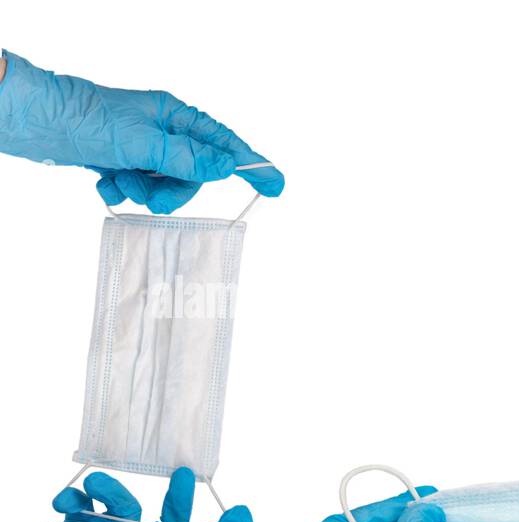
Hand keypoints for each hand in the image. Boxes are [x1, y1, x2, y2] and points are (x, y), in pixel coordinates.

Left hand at [0, 50, 282, 213]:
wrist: (31, 118)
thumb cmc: (85, 120)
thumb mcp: (143, 142)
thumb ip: (187, 159)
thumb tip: (225, 168)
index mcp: (174, 116)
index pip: (225, 144)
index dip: (252, 166)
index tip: (277, 186)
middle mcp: (162, 130)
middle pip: (194, 174)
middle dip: (175, 191)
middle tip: (153, 197)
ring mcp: (140, 146)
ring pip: (165, 185)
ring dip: (144, 192)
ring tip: (120, 183)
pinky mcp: (119, 160)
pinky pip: (138, 187)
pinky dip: (122, 190)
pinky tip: (104, 182)